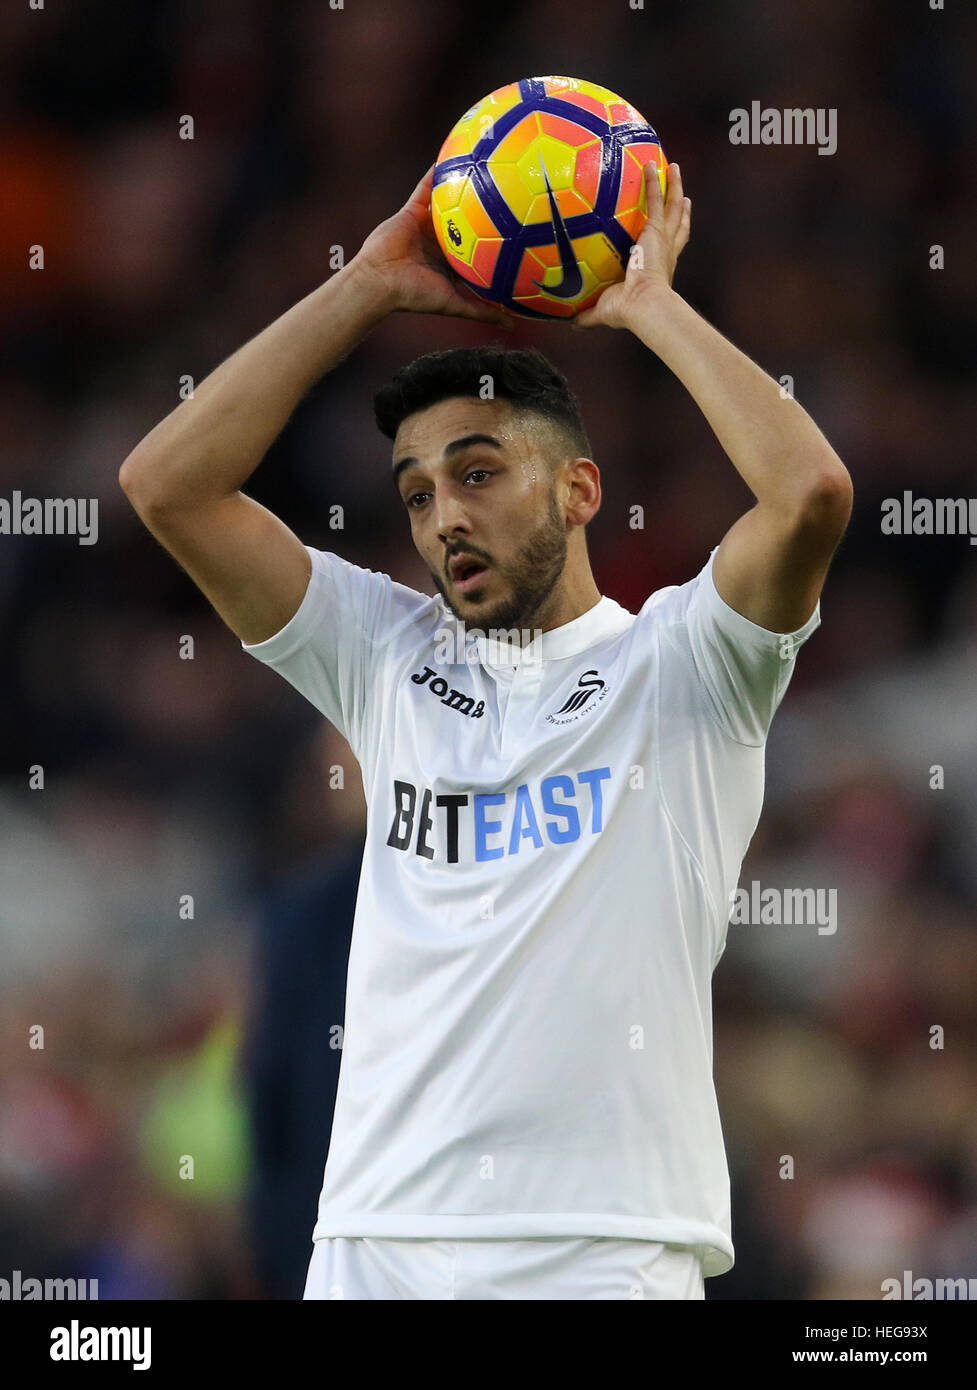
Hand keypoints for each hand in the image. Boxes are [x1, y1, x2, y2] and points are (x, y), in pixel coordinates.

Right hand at [350, 166, 510, 326]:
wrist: (380, 283)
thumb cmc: (415, 296)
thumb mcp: (455, 304)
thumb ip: (482, 311)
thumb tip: (512, 326)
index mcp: (452, 262)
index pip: (478, 248)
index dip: (496, 239)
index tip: (519, 228)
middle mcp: (441, 242)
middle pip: (467, 222)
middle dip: (485, 209)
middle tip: (510, 192)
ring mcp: (426, 225)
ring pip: (449, 202)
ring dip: (463, 185)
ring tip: (485, 165)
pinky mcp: (411, 211)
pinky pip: (426, 188)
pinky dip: (436, 173)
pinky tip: (455, 157)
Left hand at [574, 161, 690, 330]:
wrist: (642, 304)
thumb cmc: (627, 311)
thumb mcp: (604, 311)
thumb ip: (588, 315)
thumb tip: (571, 323)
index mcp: (659, 268)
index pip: (670, 248)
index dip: (673, 236)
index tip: (675, 225)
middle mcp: (666, 251)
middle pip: (678, 223)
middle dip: (680, 208)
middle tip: (683, 195)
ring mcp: (663, 238)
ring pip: (673, 205)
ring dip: (674, 186)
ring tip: (673, 168)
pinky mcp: (656, 230)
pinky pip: (656, 198)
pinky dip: (654, 180)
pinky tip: (649, 163)